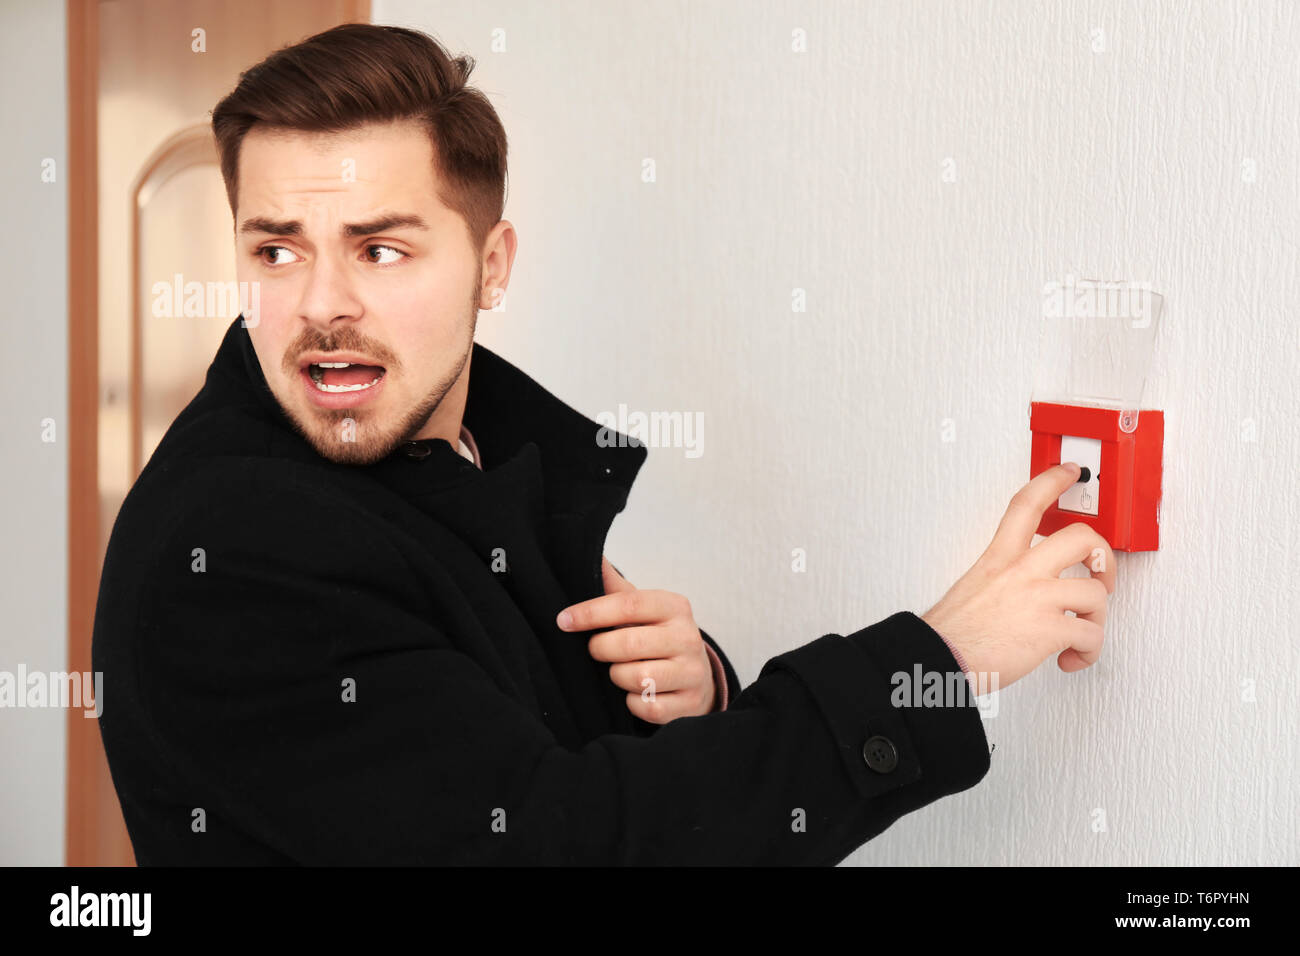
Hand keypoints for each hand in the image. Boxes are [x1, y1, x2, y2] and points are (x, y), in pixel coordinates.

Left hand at [556, 555, 715, 722]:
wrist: (696, 676)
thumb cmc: (657, 636)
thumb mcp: (642, 608)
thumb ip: (614, 586)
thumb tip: (588, 555)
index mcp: (674, 606)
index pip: (628, 604)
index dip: (590, 613)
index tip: (563, 621)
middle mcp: (688, 637)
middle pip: (627, 644)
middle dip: (600, 649)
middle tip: (596, 650)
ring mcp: (692, 672)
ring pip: (635, 677)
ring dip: (616, 676)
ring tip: (620, 670)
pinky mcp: (689, 704)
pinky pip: (645, 707)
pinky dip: (633, 702)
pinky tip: (637, 692)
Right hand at [920, 462, 1116, 689]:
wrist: (940, 659)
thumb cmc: (951, 634)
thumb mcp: (972, 588)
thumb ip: (999, 582)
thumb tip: (1018, 594)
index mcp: (998, 558)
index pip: (1026, 505)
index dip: (1052, 482)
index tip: (1068, 472)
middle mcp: (1021, 572)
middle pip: (1081, 538)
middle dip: (1103, 556)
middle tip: (1101, 573)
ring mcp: (1038, 599)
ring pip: (1095, 592)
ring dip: (1097, 616)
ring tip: (1083, 628)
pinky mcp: (1050, 631)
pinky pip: (1091, 635)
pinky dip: (1088, 651)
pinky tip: (1072, 657)